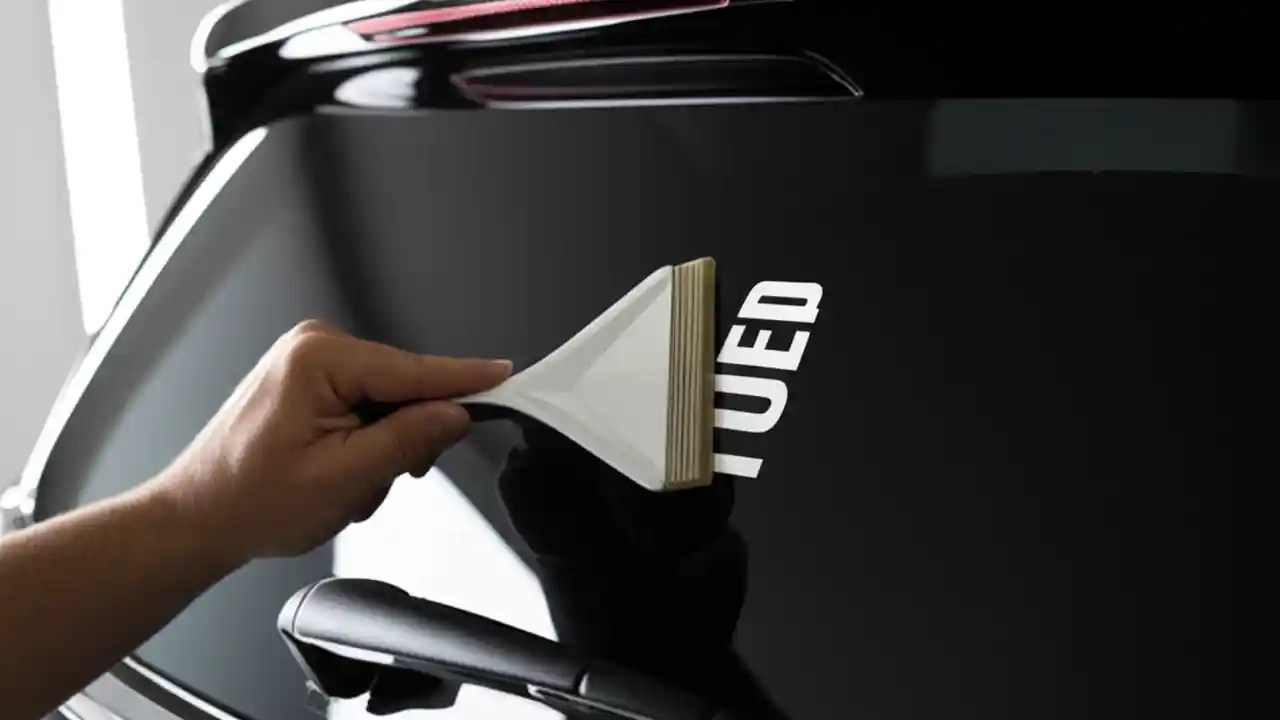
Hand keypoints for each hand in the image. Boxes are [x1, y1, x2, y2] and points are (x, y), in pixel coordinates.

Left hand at [148, 320, 510, 562]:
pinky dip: (367, 442)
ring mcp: (312, 362)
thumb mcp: (341, 479)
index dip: (465, 380)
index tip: (506, 376)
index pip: (414, 369)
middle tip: (371, 480)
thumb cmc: (248, 500)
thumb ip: (405, 441)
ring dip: (382, 447)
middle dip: (404, 437)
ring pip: (390, 402)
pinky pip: (369, 406)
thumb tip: (453, 414)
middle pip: (405, 386)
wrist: (198, 518)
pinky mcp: (313, 380)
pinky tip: (339, 469)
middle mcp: (314, 348)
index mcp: (318, 360)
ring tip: (342, 482)